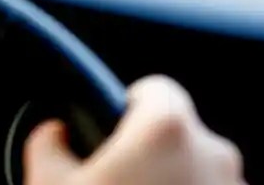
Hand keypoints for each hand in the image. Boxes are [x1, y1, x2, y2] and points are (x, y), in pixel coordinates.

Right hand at [24, 75, 244, 184]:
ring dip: (175, 184)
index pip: (154, 88)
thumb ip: (49, 145)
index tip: (111, 135)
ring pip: (199, 173)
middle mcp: (214, 154)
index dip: (126, 109)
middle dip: (151, 156)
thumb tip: (54, 135)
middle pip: (179, 134)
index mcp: (166, 129)